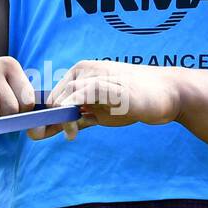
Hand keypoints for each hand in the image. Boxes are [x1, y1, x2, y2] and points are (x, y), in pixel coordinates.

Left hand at [28, 61, 181, 140]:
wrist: (165, 94)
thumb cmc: (131, 103)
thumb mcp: (98, 114)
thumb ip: (73, 120)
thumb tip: (43, 132)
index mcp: (79, 74)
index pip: (52, 96)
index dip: (46, 117)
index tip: (42, 134)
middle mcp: (83, 70)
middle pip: (54, 98)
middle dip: (51, 121)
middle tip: (62, 136)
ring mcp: (94, 75)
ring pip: (63, 99)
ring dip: (61, 121)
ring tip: (70, 135)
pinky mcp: (105, 84)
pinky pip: (77, 98)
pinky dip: (69, 117)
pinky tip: (72, 133)